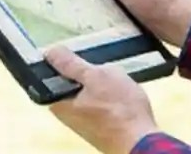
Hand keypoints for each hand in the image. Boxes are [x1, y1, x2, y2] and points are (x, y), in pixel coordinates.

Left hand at [45, 46, 159, 153]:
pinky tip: (122, 93)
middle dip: (86, 71)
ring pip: (88, 92)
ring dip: (100, 83)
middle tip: (101, 64)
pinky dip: (109, 95)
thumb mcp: (96, 76)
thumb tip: (51, 52)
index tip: (73, 51)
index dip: (62, 60)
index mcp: (58, 103)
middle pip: (70, 83)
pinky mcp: (100, 126)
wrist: (141, 140)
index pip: (49, 76)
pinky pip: (100, 103)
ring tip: (115, 78)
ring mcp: (84, 122)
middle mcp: (67, 116)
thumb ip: (71, 64)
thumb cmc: (120, 109)